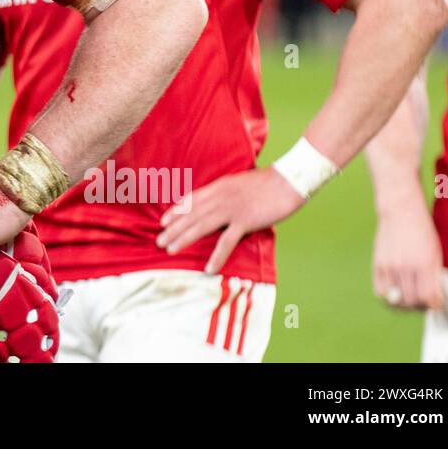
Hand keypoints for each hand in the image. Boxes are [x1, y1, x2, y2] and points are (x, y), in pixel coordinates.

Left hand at [157, 167, 304, 273]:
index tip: (163, 221)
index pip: (191, 200)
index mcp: (219, 186)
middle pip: (191, 214)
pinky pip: (227, 241)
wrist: (288, 180)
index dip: (176, 211)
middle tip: (159, 240)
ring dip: (184, 238)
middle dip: (173, 228)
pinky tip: (208, 268)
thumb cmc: (268, 182)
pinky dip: (217, 256)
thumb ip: (227, 193)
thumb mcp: (239, 184)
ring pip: (201, 226)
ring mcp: (231, 209)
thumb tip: (218, 204)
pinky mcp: (245, 221)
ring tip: (170, 249)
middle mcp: (220, 197)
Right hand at [373, 203, 443, 310]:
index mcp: (424, 264)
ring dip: (403, 304)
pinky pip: (380, 291)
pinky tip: (394, 292)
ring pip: (395, 300)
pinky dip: (388, 297)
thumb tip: (432, 298)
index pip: (428, 298)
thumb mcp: (435, 253)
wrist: (400, 211)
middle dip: (419, 306)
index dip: (433, 304)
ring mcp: (390, 266)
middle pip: (411, 301)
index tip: (434, 301)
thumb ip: (434, 276)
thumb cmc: (422, 231)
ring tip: (408, 300)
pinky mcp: (378, 264)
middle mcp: (406, 267)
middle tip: (422, 302)